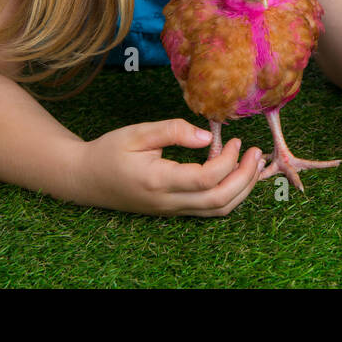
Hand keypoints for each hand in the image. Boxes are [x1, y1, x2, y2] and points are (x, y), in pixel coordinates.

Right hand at [76, 118, 264, 216]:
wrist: (84, 179)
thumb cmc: (109, 151)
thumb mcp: (138, 132)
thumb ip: (174, 130)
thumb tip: (207, 137)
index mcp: (158, 180)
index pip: (206, 179)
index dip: (228, 160)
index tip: (235, 140)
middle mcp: (168, 202)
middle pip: (219, 201)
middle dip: (245, 178)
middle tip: (256, 153)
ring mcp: (171, 210)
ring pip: (217, 211)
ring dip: (242, 190)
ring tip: (254, 164)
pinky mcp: (173, 210)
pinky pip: (208, 210)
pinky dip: (229, 196)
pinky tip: (237, 176)